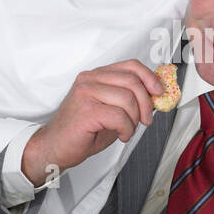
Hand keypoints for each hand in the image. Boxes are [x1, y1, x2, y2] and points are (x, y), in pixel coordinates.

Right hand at [21, 60, 165, 187]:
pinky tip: (121, 135)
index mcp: (96, 76)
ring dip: (134, 120)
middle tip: (145, 120)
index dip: (149, 77)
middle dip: (146, 103)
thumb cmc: (82, 131)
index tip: (159, 92)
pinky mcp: (86, 110)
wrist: (55, 148)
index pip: (130, 66)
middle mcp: (90, 79)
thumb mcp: (110, 110)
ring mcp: (86, 93)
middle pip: (132, 81)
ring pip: (128, 99)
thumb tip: (155, 96)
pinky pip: (119, 116)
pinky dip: (126, 129)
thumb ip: (128, 99)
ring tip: (126, 130)